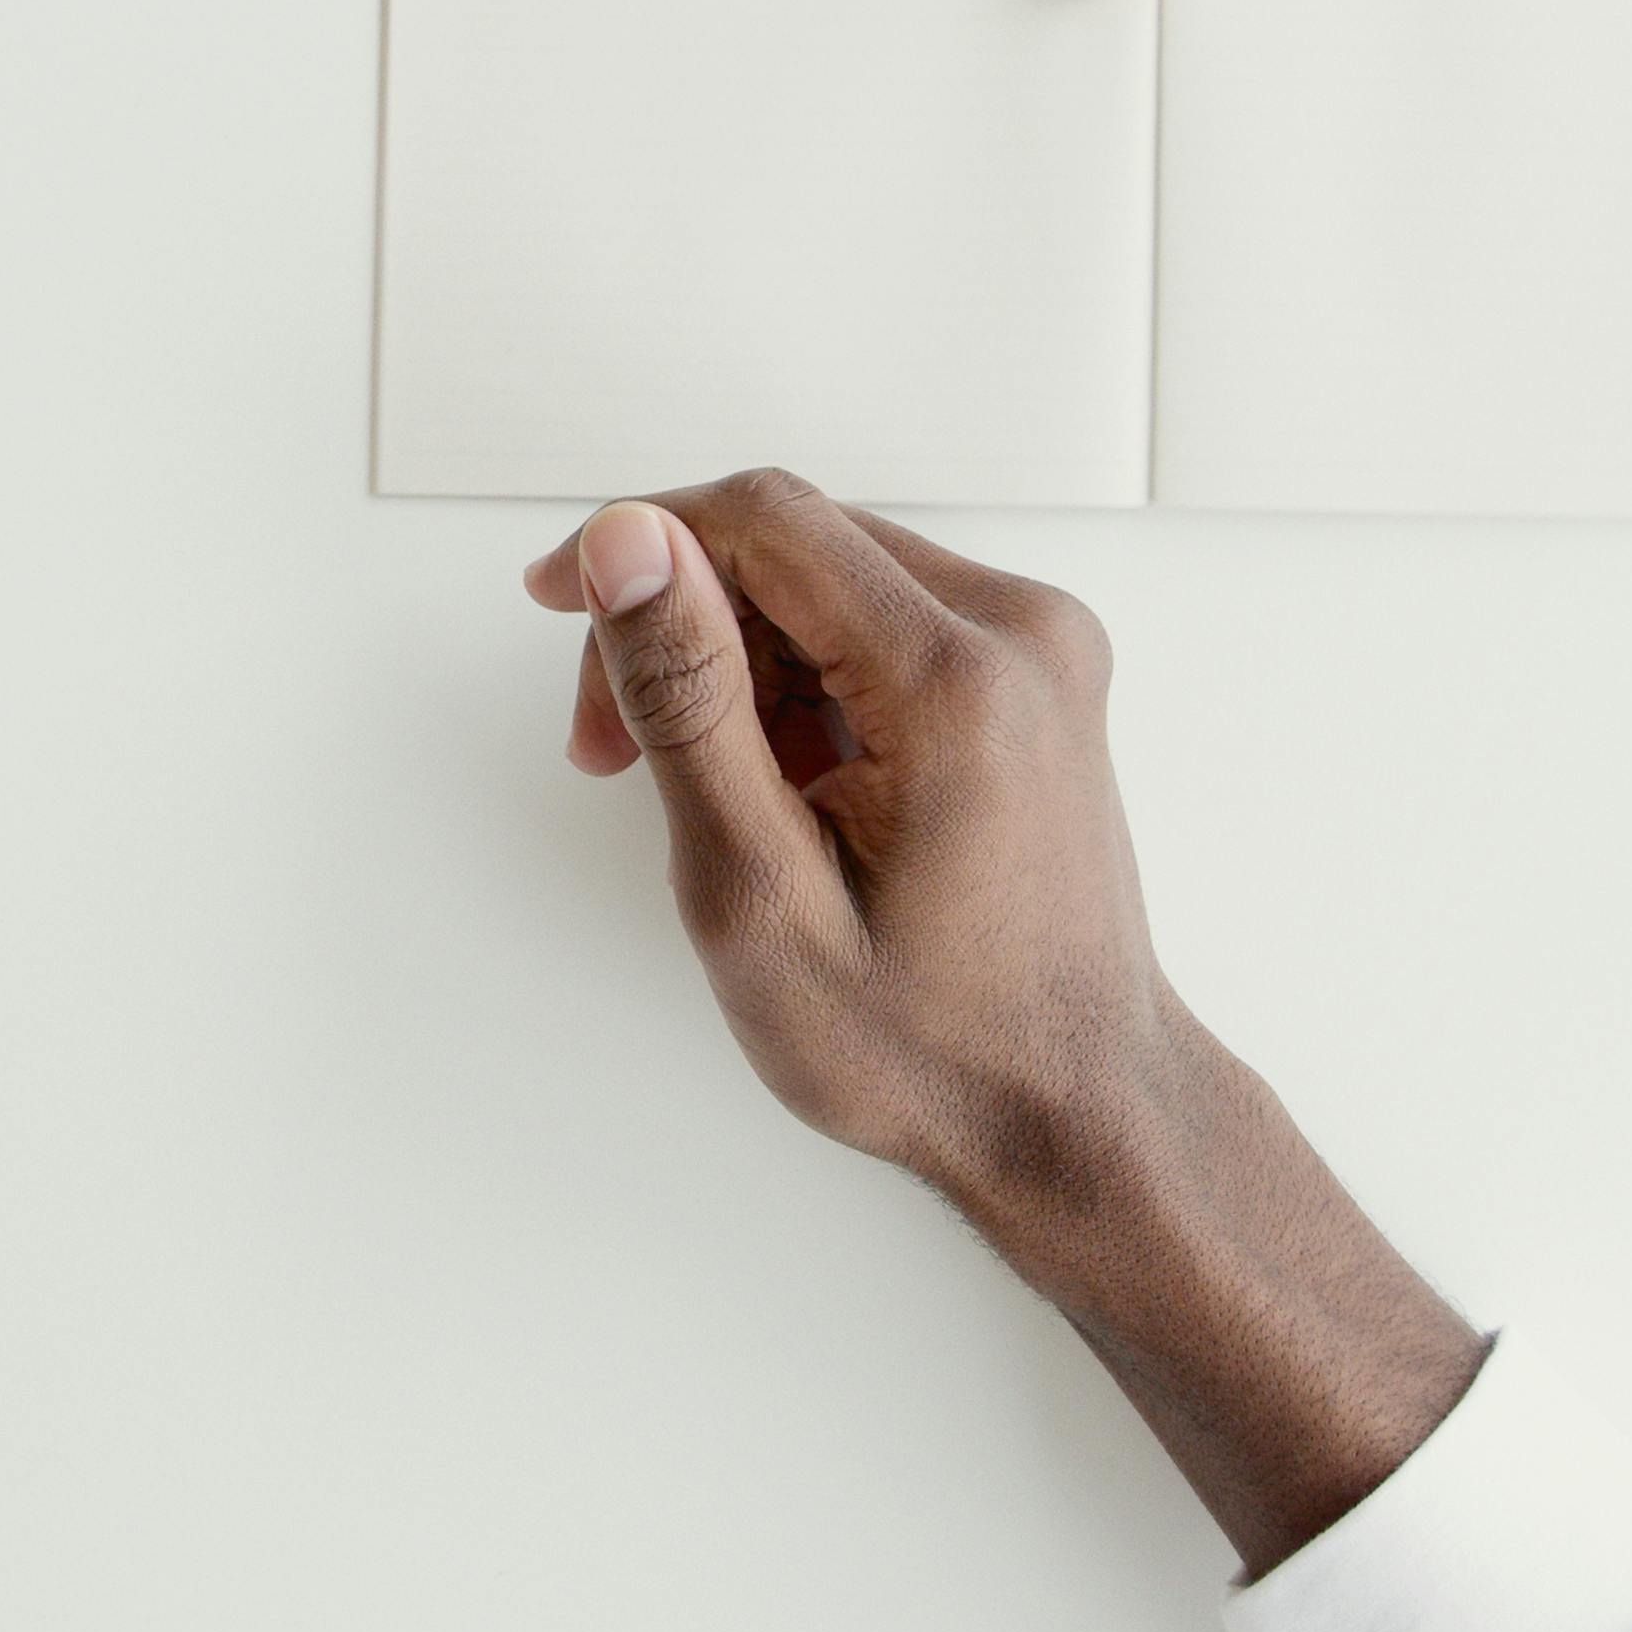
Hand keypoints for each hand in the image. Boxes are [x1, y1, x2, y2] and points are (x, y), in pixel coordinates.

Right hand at [529, 471, 1478, 1571]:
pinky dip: (806, 680)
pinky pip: (882, 620)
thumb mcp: (760, 892)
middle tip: (614, 750)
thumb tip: (628, 542)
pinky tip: (787, 784)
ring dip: (739, 657)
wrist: (1077, 1112)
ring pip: (830, 578)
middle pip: (794, 542)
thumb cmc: (929, 1044)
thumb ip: (688, 700)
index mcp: (956, 679)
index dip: (636, 542)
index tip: (554, 602)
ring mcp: (1041, 650)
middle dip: (681, 623)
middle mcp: (1021, 633)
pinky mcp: (1034, 675)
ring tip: (714, 794)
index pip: (764, 519)